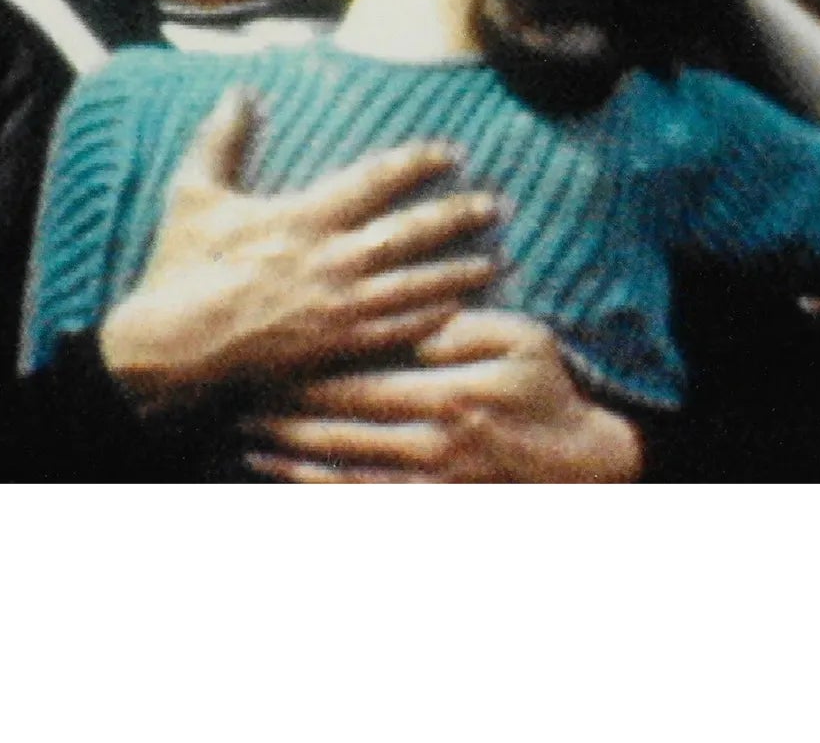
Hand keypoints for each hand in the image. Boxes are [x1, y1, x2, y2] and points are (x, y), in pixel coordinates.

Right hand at [98, 88, 499, 408]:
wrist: (172, 352)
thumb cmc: (181, 271)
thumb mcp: (194, 194)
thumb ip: (223, 139)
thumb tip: (240, 91)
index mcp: (304, 217)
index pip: (379, 179)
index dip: (421, 162)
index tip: (452, 153)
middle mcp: (333, 260)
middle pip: (414, 231)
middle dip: (460, 215)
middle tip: (498, 205)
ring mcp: (340, 309)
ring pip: (419, 284)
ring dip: (463, 270)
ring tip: (500, 260)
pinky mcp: (338, 350)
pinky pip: (401, 331)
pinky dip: (436, 318)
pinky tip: (462, 312)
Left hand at [241, 309, 642, 483]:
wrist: (580, 466)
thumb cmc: (545, 389)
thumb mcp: (520, 340)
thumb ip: (460, 326)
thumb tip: (408, 312)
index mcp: (450, 392)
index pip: (362, 377)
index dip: (311, 367)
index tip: (269, 350)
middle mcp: (433, 444)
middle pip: (339, 425)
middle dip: (285, 409)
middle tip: (239, 390)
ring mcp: (429, 484)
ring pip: (340, 469)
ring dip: (289, 453)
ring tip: (246, 433)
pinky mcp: (428, 507)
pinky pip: (360, 501)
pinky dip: (316, 490)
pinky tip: (282, 476)